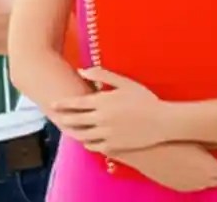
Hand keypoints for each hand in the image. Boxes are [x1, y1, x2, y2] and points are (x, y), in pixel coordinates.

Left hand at [51, 68, 168, 155]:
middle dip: (64, 119)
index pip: (74, 104)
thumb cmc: (145, 100)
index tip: (53, 104)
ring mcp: (105, 134)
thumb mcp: (125, 83)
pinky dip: (87, 142)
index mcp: (103, 102)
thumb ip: (102, 75)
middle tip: (58, 118)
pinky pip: (92, 146)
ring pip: (81, 135)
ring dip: (74, 132)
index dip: (62, 104)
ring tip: (71, 129)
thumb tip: (81, 70)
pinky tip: (88, 139)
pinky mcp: (112, 146)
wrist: (163, 122)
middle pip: (74, 121)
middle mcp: (101, 119)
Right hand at [113, 142, 216, 191]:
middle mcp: (203, 181)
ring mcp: (190, 187)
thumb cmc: (173, 139)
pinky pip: (192, 185)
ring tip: (197, 159)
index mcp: (212, 169)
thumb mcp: (199, 139)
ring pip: (206, 184)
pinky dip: (193, 178)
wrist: (146, 151)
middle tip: (212, 156)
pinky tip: (185, 165)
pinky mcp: (177, 188)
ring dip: (206, 175)